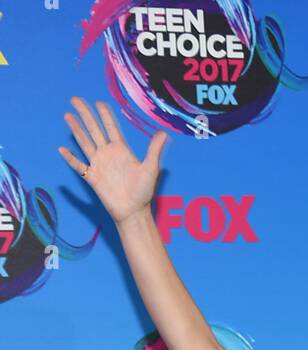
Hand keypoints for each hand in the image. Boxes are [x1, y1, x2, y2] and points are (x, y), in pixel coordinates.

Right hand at [58, 96, 166, 224]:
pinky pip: (79, 166)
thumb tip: (164, 133)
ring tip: (67, 116)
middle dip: (85, 114)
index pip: (110, 127)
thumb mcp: (151, 168)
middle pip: (94, 129)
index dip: (104, 114)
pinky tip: (62, 149)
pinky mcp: (93, 177)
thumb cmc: (144, 192)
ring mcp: (99, 164)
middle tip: (74, 99)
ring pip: (84, 142)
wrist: (134, 211)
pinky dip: (70, 158)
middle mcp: (108, 154)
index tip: (98, 102)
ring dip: (76, 129)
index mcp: (121, 149)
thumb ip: (154, 150)